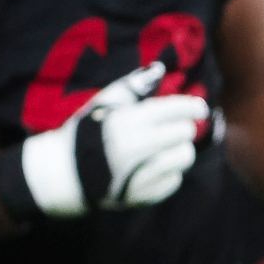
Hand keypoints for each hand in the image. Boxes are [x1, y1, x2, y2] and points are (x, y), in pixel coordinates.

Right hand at [19, 62, 208, 216]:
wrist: (64, 173)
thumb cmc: (87, 132)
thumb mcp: (104, 103)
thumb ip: (133, 85)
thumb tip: (161, 68)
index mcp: (128, 120)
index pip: (175, 110)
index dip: (192, 107)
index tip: (199, 109)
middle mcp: (136, 146)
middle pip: (185, 133)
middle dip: (180, 129)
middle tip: (171, 130)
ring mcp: (140, 173)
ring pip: (184, 157)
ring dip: (178, 151)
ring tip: (164, 149)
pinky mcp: (143, 195)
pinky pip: (174, 181)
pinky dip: (168, 174)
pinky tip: (152, 168)